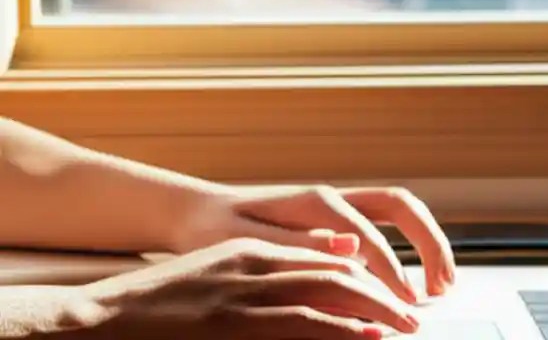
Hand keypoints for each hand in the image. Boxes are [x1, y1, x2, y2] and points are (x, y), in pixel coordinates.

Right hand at [73, 238, 419, 338]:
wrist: (96, 318)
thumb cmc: (159, 305)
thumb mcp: (218, 277)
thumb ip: (265, 276)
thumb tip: (318, 288)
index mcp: (252, 252)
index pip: (325, 258)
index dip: (368, 276)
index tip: (395, 294)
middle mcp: (253, 264)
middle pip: (336, 270)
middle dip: (382, 291)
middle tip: (413, 313)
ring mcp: (242, 294)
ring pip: (324, 294)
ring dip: (370, 310)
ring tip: (401, 326)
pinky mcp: (231, 322)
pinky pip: (296, 322)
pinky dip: (335, 328)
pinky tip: (362, 335)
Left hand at [171, 184, 454, 302]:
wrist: (197, 214)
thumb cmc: (215, 230)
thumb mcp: (244, 241)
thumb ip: (297, 243)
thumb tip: (350, 245)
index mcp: (315, 202)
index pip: (369, 233)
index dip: (391, 270)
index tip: (403, 304)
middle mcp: (334, 198)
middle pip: (402, 206)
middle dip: (431, 243)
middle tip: (443, 286)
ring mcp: (340, 206)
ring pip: (401, 212)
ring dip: (428, 243)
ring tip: (442, 284)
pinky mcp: (338, 220)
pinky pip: (386, 227)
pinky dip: (409, 250)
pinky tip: (410, 283)